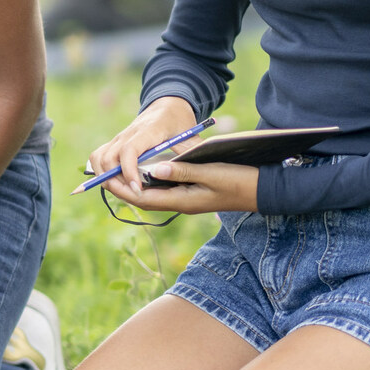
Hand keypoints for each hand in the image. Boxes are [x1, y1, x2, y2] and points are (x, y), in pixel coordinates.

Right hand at [89, 96, 199, 196]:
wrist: (166, 106)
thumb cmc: (179, 122)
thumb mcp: (190, 135)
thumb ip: (192, 152)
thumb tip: (192, 170)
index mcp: (147, 131)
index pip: (129, 151)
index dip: (129, 171)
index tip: (137, 188)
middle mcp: (128, 134)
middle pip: (108, 158)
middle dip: (114, 180)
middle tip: (131, 195)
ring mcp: (118, 138)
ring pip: (98, 158)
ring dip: (105, 177)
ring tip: (122, 191)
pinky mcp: (114, 142)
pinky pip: (98, 156)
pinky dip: (100, 171)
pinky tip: (114, 182)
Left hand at [102, 158, 258, 214]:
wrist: (264, 189)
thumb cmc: (240, 180)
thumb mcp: (211, 173)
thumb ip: (183, 171)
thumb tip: (156, 169)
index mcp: (183, 201)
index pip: (144, 198)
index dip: (122, 189)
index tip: (105, 178)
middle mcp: (182, 202)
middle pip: (145, 198)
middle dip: (123, 188)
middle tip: (104, 174)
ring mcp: (188, 198)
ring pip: (154, 193)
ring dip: (136, 184)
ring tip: (119, 171)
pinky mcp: (193, 192)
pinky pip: (166, 188)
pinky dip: (152, 179)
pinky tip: (147, 167)